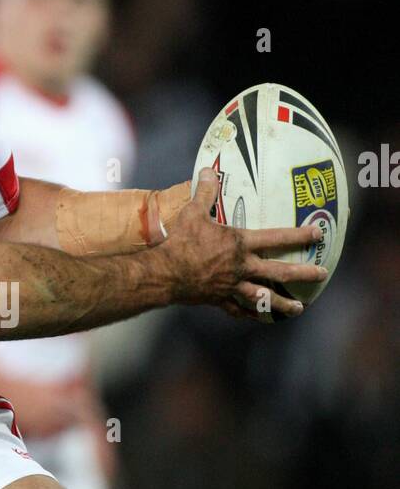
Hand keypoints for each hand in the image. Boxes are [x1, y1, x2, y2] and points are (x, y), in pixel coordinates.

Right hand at [159, 168, 326, 318]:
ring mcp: (232, 286)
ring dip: (283, 303)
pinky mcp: (219, 299)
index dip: (299, 235)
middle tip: (322, 274)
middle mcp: (242, 267)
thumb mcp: (193, 212)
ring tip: (299, 308)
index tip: (319, 233)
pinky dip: (250, 314)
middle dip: (303, 273)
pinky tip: (260, 318)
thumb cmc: (180, 242)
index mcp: (240, 244)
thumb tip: (209, 170)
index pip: (277, 238)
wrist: (164, 274)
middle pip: (279, 272)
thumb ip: (205, 192)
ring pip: (264, 297)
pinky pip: (239, 309)